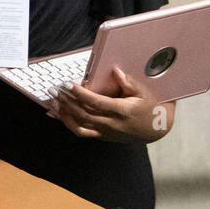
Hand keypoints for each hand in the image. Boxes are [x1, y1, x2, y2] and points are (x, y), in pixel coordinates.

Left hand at [47, 67, 175, 141]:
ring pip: (79, 125)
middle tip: (54, 89)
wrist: (157, 130)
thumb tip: (115, 71)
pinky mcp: (102, 137)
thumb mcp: (144, 93)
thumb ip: (129, 83)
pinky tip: (57, 114)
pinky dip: (68, 123)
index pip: (96, 102)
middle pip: (83, 113)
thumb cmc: (151, 108)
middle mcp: (111, 123)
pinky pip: (81, 132)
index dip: (80, 93)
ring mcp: (106, 132)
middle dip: (66, 101)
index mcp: (122, 111)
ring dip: (64, 113)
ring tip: (52, 101)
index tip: (67, 84)